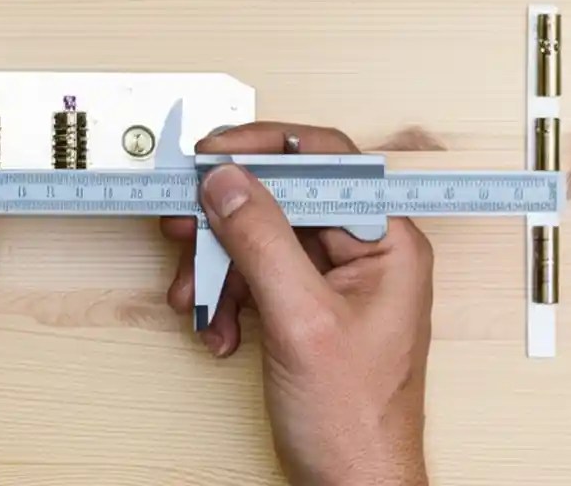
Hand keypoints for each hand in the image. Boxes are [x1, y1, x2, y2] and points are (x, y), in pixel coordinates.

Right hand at [163, 125, 431, 485]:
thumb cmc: (357, 422)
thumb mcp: (302, 321)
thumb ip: (262, 241)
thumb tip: (229, 181)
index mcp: (386, 243)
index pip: (326, 161)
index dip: (265, 148)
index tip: (213, 154)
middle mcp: (361, 253)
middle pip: (282, 198)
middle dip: (226, 218)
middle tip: (183, 221)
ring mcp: (331, 280)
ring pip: (258, 238)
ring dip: (217, 266)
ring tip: (197, 297)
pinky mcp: (303, 305)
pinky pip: (252, 275)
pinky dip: (225, 297)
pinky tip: (219, 328)